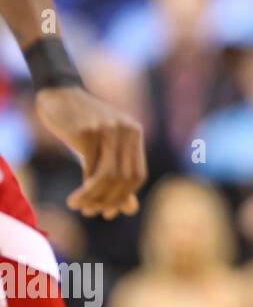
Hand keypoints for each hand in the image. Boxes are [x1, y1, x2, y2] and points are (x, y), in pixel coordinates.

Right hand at [35, 86, 145, 217]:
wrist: (59, 94)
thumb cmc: (82, 122)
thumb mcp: (103, 146)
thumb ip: (118, 174)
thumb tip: (130, 209)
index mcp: (135, 133)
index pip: (138, 175)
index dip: (125, 196)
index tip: (109, 211)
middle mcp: (126, 131)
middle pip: (125, 178)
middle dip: (109, 200)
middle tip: (91, 212)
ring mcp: (107, 130)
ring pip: (109, 176)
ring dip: (95, 198)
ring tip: (80, 207)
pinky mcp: (87, 133)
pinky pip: (90, 168)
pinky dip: (84, 189)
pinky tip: (74, 198)